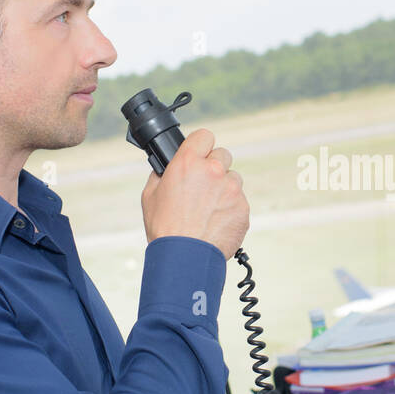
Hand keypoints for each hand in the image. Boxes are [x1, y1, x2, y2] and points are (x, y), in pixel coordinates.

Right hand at [141, 128, 247, 257]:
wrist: (185, 257)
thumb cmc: (165, 229)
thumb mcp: (150, 195)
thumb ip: (161, 175)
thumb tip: (167, 168)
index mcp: (188, 163)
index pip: (204, 136)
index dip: (201, 145)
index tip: (200, 153)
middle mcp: (213, 171)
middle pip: (223, 155)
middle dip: (214, 167)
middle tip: (203, 186)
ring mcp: (231, 189)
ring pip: (233, 179)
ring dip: (224, 188)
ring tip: (208, 209)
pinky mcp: (243, 208)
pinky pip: (240, 201)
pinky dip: (231, 209)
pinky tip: (216, 222)